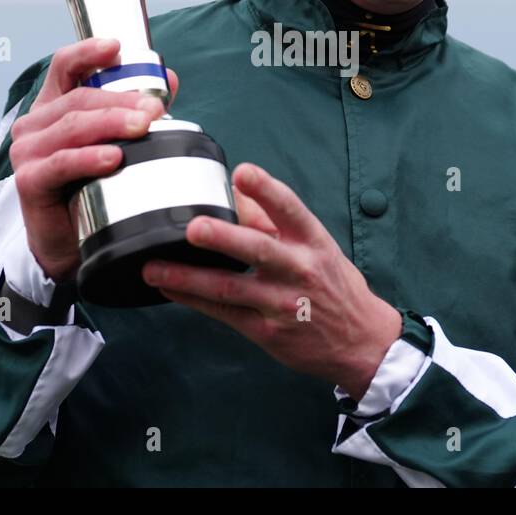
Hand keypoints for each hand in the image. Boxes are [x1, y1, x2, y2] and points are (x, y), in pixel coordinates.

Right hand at [9, 38, 175, 282]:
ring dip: (110, 124)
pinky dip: (88, 159)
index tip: (116, 47)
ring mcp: (27, 152)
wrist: (68, 244)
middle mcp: (34, 124)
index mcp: (53, 107)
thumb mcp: (115, 144)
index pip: (64, 67)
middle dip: (120, 100)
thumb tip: (170, 80)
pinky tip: (113, 159)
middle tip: (154, 109)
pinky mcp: (29, 181)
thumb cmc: (90, 187)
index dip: (88, 52)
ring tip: (142, 127)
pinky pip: (61, 163)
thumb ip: (138, 111)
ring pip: (72, 126)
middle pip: (79, 98)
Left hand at [142, 163, 402, 399]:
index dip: (267, 190)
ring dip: (189, 278)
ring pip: (230, 289)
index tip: (243, 172)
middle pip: (259, 250)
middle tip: (193, 227)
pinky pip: (225, 314)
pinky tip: (169, 290)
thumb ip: (274, 221)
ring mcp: (282, 304)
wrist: (361, 342)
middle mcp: (299, 271)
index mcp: (313, 242)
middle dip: (224, 238)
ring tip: (154, 269)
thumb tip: (235, 193)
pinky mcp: (268, 332)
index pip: (291, 210)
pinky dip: (195, 301)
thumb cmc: (333, 284)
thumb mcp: (316, 246)